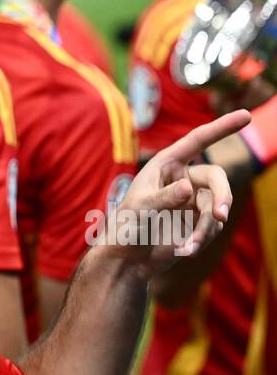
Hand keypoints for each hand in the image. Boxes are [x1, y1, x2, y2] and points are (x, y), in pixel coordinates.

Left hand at [102, 109, 249, 276]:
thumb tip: (189, 188)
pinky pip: (213, 227)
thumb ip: (165, 197)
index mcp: (167, 164)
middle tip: (220, 215)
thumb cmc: (128, 226)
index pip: (198, 140)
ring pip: (216, 208)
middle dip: (222, 196)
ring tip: (187, 246)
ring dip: (206, 228)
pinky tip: (182, 251)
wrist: (129, 259)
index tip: (246, 115)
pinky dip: (201, 239)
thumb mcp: (141, 208)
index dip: (222, 128)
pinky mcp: (198, 222)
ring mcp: (193, 201)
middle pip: (216, 178)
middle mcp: (184, 178)